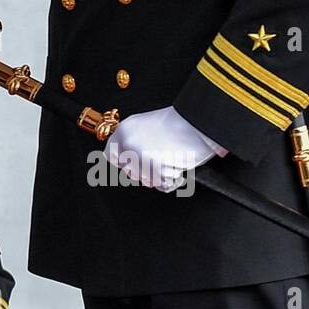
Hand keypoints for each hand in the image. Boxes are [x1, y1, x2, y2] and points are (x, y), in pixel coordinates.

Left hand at [105, 105, 227, 192]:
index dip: (122, 161)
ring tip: (171, 159)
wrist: (198, 123)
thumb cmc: (177, 123)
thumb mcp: (146, 125)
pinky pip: (162, 185)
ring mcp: (141, 159)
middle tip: (159, 160)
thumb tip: (126, 159)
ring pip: (146, 180)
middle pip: (128, 171)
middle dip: (143, 171)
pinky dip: (172, 181)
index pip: (110, 155)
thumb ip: (133, 140)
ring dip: (159, 175)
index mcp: (124, 131)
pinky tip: (178, 168)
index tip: (132, 162)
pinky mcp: (157, 171)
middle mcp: (129, 145)